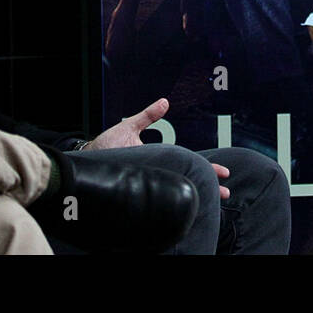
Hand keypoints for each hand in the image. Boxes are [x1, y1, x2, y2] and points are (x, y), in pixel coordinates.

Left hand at [85, 98, 229, 197]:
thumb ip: (147, 116)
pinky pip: (157, 195)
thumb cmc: (106, 146)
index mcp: (158, 157)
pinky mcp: (138, 187)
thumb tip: (165, 102)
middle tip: (226, 192)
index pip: (188, 163)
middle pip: (187, 178)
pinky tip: (181, 211)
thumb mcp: (129, 127)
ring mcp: (148, 180)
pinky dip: (169, 201)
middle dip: (207, 185)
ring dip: (193, 195)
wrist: (87, 159)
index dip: (206, 168)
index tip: (224, 173)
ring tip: (211, 202)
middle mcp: (156, 170)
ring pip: (176, 189)